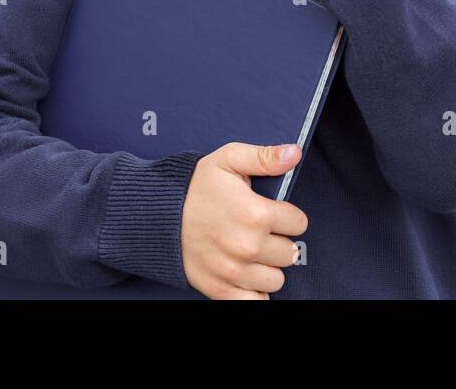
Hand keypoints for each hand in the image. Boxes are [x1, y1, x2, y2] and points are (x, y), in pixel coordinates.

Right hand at [179, 141, 307, 299]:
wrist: (156, 214)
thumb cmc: (195, 186)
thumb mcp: (229, 159)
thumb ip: (266, 157)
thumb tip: (294, 153)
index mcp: (256, 214)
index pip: (299, 224)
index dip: (288, 216)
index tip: (273, 213)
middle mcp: (248, 246)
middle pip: (289, 253)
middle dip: (279, 241)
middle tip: (260, 232)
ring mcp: (234, 271)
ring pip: (276, 279)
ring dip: (268, 267)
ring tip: (252, 252)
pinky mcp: (220, 290)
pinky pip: (255, 302)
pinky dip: (255, 292)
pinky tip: (247, 275)